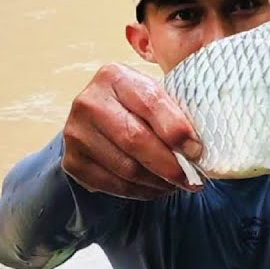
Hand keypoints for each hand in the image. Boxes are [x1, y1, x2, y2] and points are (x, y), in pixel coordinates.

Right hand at [60, 63, 203, 199]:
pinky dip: (139, 191)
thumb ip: (173, 115)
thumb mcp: (153, 96)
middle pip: (135, 140)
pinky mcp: (72, 161)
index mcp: (114, 77)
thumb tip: (194, 151)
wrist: (97, 119)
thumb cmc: (136, 107)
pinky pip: (113, 185)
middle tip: (193, 181)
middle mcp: (89, 102)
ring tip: (176, 184)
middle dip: (169, 165)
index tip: (196, 151)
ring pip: (126, 168)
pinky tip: (154, 187)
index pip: (150, 103)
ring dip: (157, 182)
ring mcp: (76, 132)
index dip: (176, 130)